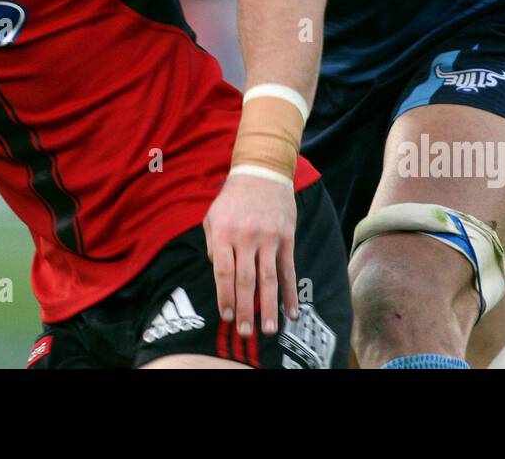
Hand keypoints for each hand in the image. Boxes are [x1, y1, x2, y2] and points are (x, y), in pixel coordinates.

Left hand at [203, 172, 298, 338]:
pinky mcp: (286, 237)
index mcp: (223, 233)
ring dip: (269, 307)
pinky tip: (291, 310)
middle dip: (245, 309)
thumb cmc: (233, 197)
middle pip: (245, 280)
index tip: (226, 316)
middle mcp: (246, 237)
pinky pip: (288, 269)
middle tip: (244, 332)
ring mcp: (268, 238)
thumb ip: (213, 245)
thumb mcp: (212, 216)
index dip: (225, 296)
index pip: (223, 271)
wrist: (262, 172)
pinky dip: (290, 292)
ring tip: (269, 329)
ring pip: (268, 278)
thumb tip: (219, 273)